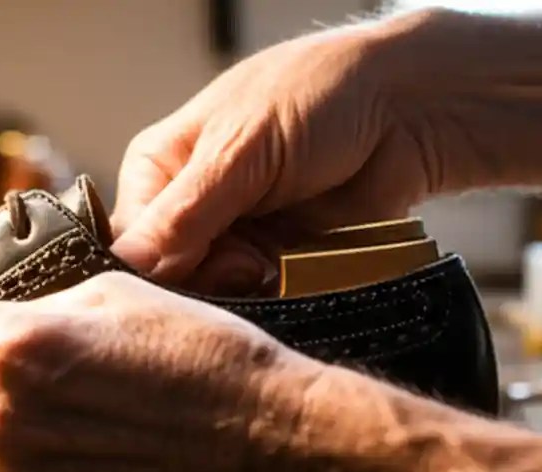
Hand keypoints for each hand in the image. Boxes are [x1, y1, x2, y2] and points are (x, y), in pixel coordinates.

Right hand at [110, 10, 448, 291]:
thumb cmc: (321, 99)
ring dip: (239, 292)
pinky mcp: (276, 264)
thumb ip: (182, 216)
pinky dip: (270, 300)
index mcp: (160, 167)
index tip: (193, 264)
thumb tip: (126, 266)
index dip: (153, 264)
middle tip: (244, 264)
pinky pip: (257, 302)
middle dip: (202, 280)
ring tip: (271, 266)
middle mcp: (190, 206)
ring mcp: (235, 237)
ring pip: (211, 295)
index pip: (127, 238)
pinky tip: (286, 281)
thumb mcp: (239, 151)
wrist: (414, 110)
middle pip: (167, 276)